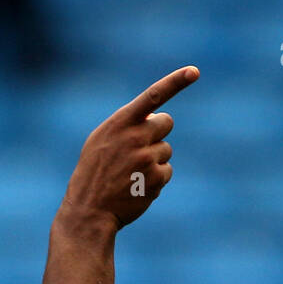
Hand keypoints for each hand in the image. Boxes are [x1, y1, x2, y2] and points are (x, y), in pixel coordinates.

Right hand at [61, 66, 198, 230]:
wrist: (88, 212)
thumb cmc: (92, 175)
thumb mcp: (99, 142)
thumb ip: (125, 126)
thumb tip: (155, 117)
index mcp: (119, 124)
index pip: (152, 96)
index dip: (175, 82)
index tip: (194, 71)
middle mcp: (135, 137)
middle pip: (166, 122)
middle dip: (157, 133)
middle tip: (138, 150)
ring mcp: (147, 158)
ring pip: (166, 149)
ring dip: (154, 160)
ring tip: (130, 175)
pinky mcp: (156, 178)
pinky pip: (167, 171)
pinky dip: (155, 179)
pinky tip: (136, 187)